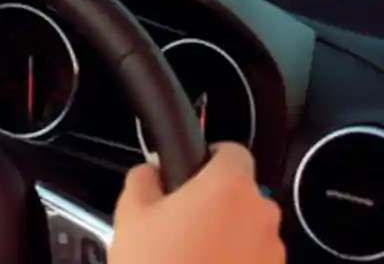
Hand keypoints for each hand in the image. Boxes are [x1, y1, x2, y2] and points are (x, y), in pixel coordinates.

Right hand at [110, 143, 284, 263]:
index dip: (207, 157)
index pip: (230, 150)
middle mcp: (260, 214)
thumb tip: (152, 172)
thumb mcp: (130, 213)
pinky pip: (252, 258)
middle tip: (178, 219)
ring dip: (224, 234)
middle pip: (239, 192)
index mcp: (227, 187)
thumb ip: (143, 178)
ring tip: (188, 254)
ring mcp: (272, 251)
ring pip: (246, 228)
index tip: (190, 170)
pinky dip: (233, 261)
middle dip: (213, 201)